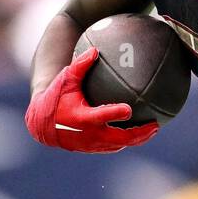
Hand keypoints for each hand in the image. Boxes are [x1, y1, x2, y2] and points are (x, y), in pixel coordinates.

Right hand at [25, 47, 158, 152]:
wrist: (42, 125)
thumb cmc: (56, 98)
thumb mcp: (65, 80)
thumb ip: (80, 66)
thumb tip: (95, 49)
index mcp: (82, 118)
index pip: (101, 117)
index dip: (114, 114)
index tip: (129, 109)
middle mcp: (88, 135)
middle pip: (119, 138)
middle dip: (138, 134)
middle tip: (154, 125)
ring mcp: (92, 144)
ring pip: (119, 145)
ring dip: (137, 139)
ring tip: (153, 130)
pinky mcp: (94, 148)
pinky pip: (115, 146)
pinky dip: (128, 141)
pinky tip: (140, 133)